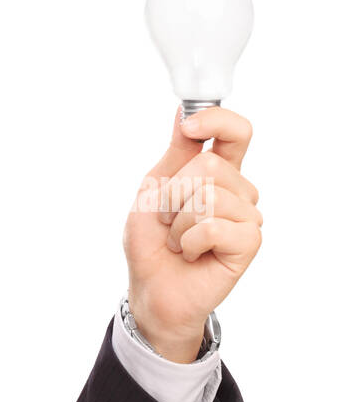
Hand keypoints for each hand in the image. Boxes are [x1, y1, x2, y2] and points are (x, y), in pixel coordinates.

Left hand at [122, 106, 263, 361]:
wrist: (153, 290)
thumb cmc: (152, 243)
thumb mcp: (153, 192)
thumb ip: (175, 153)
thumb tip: (183, 111)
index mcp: (216, 173)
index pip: (235, 133)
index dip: (217, 121)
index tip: (189, 128)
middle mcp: (238, 190)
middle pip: (209, 165)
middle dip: (173, 196)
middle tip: (169, 222)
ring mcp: (247, 215)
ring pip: (209, 196)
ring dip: (178, 224)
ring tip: (179, 242)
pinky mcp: (250, 241)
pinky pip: (213, 226)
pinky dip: (189, 242)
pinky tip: (192, 254)